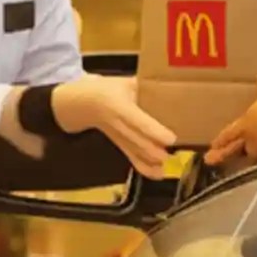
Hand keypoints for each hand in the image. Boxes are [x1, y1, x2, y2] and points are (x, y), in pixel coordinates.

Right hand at [51, 75, 176, 179]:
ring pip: (136, 153)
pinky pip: (132, 159)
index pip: (138, 121)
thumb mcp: (124, 82)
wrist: (82, 103)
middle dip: (155, 151)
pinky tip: (158, 173)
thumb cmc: (106, 89)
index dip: (154, 132)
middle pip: (137, 142)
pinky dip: (145, 168)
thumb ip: (145, 85)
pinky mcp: (120, 146)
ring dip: (152, 161)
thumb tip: (170, 85)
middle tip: (173, 152)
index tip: (171, 138)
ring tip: (168, 163)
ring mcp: (118, 138)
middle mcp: (118, 125)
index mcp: (119, 106)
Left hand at [205, 72, 256, 167]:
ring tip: (242, 165)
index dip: (221, 139)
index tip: (211, 146)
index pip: (230, 133)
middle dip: (223, 155)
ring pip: (253, 159)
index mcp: (247, 123)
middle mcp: (254, 141)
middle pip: (236, 150)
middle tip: (210, 160)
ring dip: (245, 162)